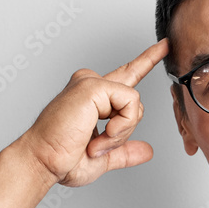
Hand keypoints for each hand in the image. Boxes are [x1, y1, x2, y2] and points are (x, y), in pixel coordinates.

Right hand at [17, 38, 168, 186]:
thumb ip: (125, 151)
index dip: (147, 59)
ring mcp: (91, 82)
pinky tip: (101, 134)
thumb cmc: (62, 159)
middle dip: (125, 130)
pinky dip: (121, 126)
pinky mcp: (93, 86)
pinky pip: (131, 103)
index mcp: (94, 98)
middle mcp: (91, 84)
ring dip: (121, 131)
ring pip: (134, 104)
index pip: (126, 74)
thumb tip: (146, 150)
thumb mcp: (103, 158)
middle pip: (134, 96)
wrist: (43, 162)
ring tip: (95, 142)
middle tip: (96, 146)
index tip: (165, 45)